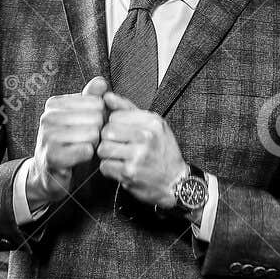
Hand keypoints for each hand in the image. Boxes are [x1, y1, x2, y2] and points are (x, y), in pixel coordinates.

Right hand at [30, 76, 107, 204]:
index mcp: (54, 104)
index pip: (96, 102)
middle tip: (88, 138)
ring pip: (92, 134)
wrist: (49, 170)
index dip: (101, 116)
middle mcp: (48, 117)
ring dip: (94, 143)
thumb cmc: (69, 140)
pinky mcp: (53, 155)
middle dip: (99, 130)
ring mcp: (48, 136)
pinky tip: (80, 156)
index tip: (90, 124)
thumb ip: (90, 98)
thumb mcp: (80, 116)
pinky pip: (86, 150)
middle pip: (96, 118)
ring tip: (83, 146)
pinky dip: (89, 155)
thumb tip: (101, 81)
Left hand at [97, 89, 186, 206]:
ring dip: (109, 156)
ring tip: (123, 158)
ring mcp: (138, 155)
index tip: (126, 135)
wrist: (177, 183)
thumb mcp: (154, 126)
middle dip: (110, 141)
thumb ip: (128, 109)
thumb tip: (106, 95)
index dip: (116, 126)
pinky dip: (111, 170)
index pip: (114, 116)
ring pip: (103, 149)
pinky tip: (124, 169)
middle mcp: (147, 136)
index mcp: (152, 122)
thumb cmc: (163, 153)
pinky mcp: (130, 172)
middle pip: (106, 132)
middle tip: (123, 148)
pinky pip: (105, 166)